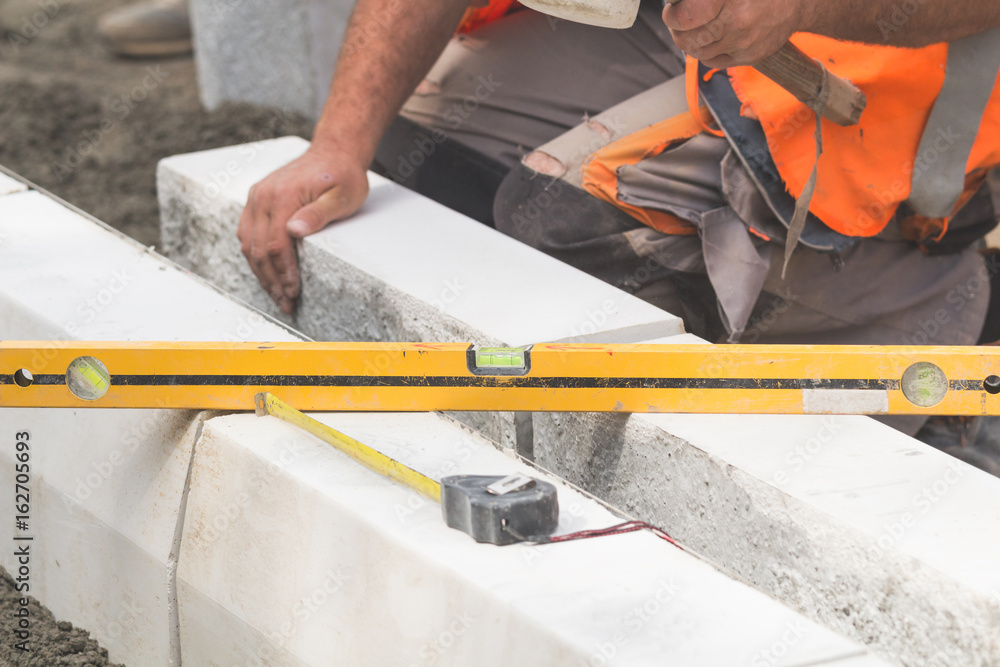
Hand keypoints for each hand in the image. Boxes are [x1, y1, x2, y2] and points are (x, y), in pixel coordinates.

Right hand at [237, 145, 368, 313]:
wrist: (334, 151)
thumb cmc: (343, 175)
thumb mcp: (342, 196)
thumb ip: (319, 214)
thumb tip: (294, 231)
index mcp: (283, 196)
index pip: (277, 244)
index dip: (284, 272)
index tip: (294, 293)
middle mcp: (263, 196)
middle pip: (259, 249)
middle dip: (271, 281)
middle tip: (286, 303)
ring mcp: (256, 197)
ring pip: (248, 244)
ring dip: (261, 273)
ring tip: (276, 294)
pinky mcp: (256, 200)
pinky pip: (247, 233)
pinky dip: (254, 256)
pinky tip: (266, 273)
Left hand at [662, 0, 812, 67]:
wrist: (796, 2)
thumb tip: (677, 2)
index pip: (685, 16)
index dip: (672, 16)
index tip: (671, 12)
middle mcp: (736, 21)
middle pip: (687, 38)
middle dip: (677, 31)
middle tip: (677, 22)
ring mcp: (742, 42)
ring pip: (698, 52)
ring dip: (690, 42)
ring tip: (693, 30)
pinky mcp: (748, 57)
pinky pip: (713, 61)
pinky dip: (706, 52)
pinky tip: (710, 39)